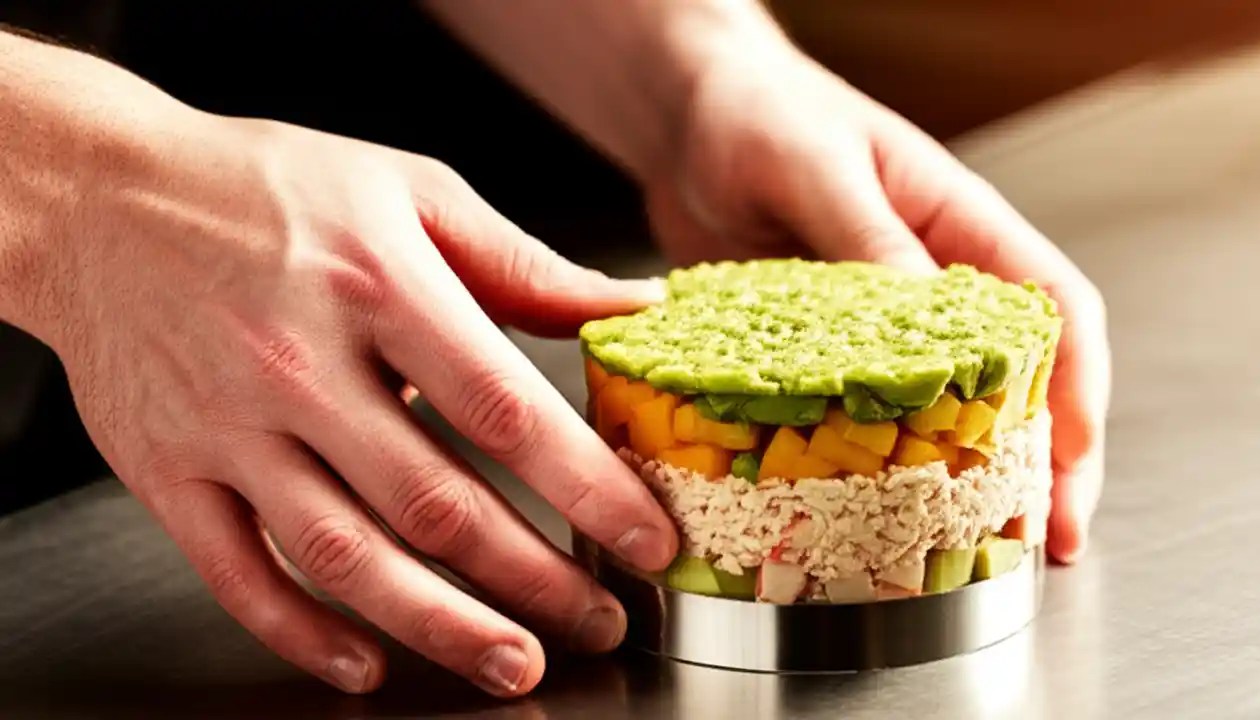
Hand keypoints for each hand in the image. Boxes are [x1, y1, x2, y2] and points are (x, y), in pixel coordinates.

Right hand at [48, 111, 677, 695]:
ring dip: (440, 626)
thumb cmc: (267, 189)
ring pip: (344, 554)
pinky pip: (239, 572)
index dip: (587, 487)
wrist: (103, 198)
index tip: (647, 538)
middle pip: (435, 501)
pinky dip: (303, 632)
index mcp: (379, 285)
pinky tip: (367, 663)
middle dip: (533, 578)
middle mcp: (302, 363)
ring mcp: (229, 426)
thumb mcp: (410, 192)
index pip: (504, 409)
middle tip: (599, 620)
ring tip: (514, 662)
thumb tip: (629, 306)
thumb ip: (523, 263)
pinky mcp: (169, 471)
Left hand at [645, 45, 1110, 563]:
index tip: (1069, 466)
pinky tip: (874, 507)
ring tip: (975, 545)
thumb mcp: (816, 166)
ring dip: (965, 472)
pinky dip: (877, 459)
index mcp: (958, 223)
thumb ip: (868, 237)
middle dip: (1039, 457)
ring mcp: (876, 320)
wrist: (685, 120)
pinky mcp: (819, 345)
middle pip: (1017, 375)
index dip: (1075, 392)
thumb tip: (928, 321)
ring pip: (945, 404)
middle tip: (1039, 539)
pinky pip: (860, 410)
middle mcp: (930, 279)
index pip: (1053, 309)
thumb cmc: (760, 114)